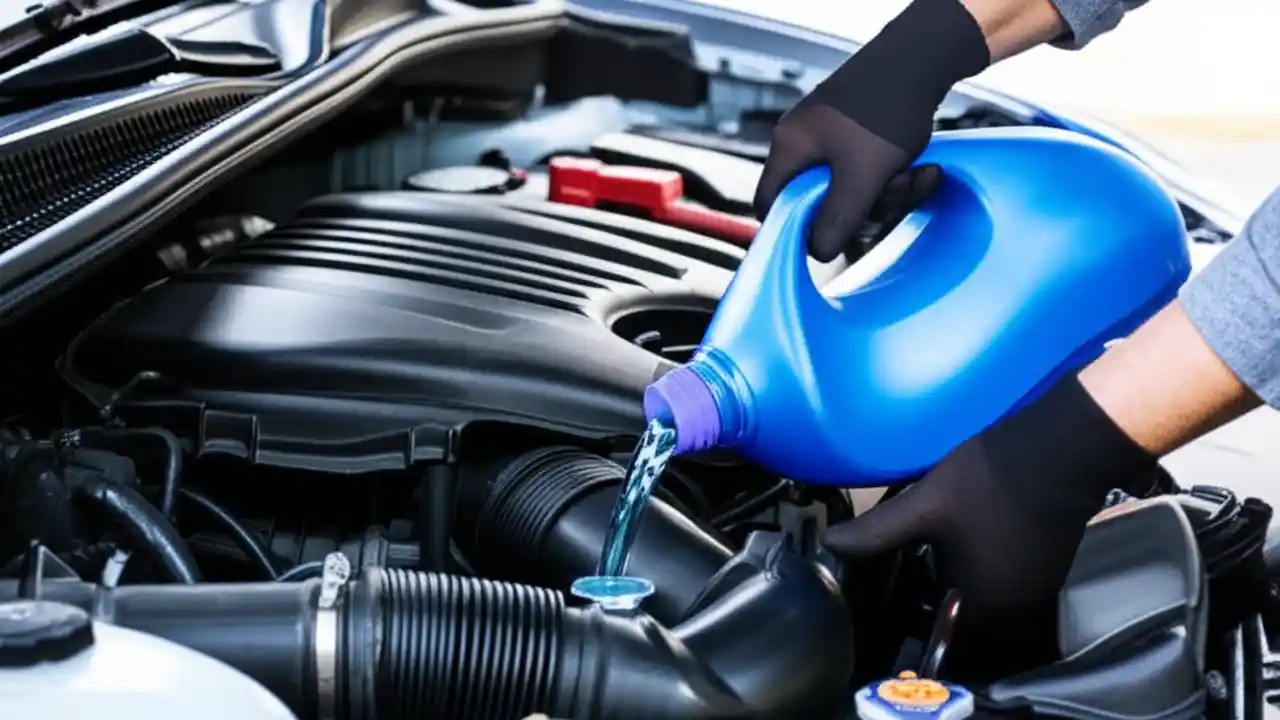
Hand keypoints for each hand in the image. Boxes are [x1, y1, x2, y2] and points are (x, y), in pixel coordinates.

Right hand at [752, 0, 989, 261]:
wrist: (924, 58)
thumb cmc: (886, 108)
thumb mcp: (862, 177)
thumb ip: (837, 220)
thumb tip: (819, 254)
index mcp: (790, 150)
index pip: (770, 205)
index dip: (793, 229)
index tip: (827, 240)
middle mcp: (805, 144)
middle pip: (820, 204)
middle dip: (863, 210)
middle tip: (891, 196)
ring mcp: (833, 140)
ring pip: (852, 192)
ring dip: (888, 195)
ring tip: (915, 175)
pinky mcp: (859, 137)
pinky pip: (871, 175)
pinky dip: (896, 178)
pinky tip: (922, 169)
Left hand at [822, 374, 1157, 675]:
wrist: (1059, 448)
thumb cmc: (991, 480)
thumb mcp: (923, 506)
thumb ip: (875, 532)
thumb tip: (830, 544)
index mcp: (984, 607)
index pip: (937, 631)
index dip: (909, 610)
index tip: (888, 586)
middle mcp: (1014, 610)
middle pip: (959, 615)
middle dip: (929, 594)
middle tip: (901, 564)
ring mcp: (1035, 588)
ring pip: (981, 597)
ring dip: (953, 579)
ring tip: (924, 549)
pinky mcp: (1046, 565)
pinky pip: (1002, 580)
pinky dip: (978, 566)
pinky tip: (959, 536)